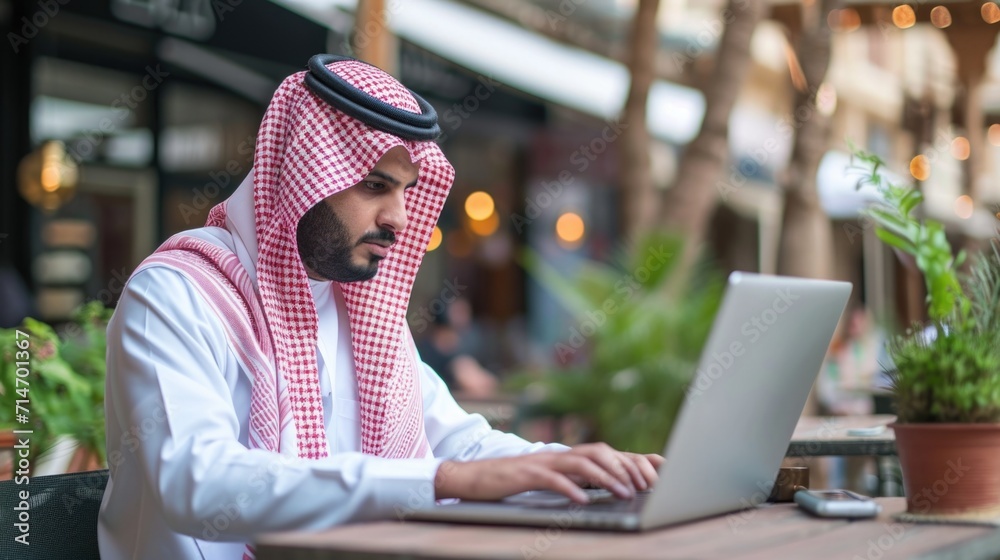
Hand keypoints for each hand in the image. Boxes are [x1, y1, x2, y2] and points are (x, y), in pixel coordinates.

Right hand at [434, 443, 664, 503]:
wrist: (472, 476)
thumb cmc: (510, 480)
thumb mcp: (547, 478)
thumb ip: (572, 477)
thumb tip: (600, 486)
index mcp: (564, 456)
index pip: (605, 452)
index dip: (630, 461)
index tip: (653, 474)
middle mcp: (557, 455)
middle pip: (599, 452)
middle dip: (625, 468)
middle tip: (645, 486)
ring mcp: (542, 462)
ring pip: (581, 463)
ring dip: (606, 478)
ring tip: (624, 493)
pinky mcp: (526, 474)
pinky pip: (552, 479)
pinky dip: (570, 488)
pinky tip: (583, 500)